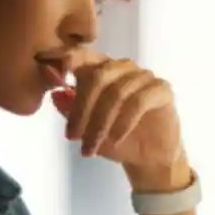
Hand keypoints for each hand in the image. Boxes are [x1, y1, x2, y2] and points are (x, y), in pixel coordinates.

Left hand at [50, 51, 184, 175]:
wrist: (148, 159)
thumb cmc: (115, 139)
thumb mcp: (84, 127)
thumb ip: (68, 106)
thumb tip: (52, 88)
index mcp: (102, 68)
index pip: (83, 55)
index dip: (67, 59)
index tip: (54, 73)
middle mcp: (123, 67)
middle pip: (97, 76)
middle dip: (81, 109)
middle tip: (72, 137)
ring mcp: (144, 76)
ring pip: (117, 92)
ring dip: (100, 123)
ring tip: (93, 147)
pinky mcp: (162, 90)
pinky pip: (138, 101)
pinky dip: (123, 123)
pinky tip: (116, 139)